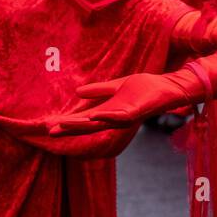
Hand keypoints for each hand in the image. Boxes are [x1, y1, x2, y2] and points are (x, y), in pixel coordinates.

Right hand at [48, 71, 200, 134]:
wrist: (166, 87)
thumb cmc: (145, 88)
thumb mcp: (116, 87)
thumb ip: (99, 90)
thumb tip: (77, 92)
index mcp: (108, 112)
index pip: (84, 120)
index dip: (68, 123)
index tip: (50, 126)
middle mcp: (114, 118)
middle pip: (88, 126)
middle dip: (69, 128)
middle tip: (51, 130)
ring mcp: (124, 117)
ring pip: (100, 123)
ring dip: (82, 124)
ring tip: (65, 124)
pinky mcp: (135, 113)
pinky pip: (119, 117)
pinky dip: (106, 117)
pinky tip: (94, 115)